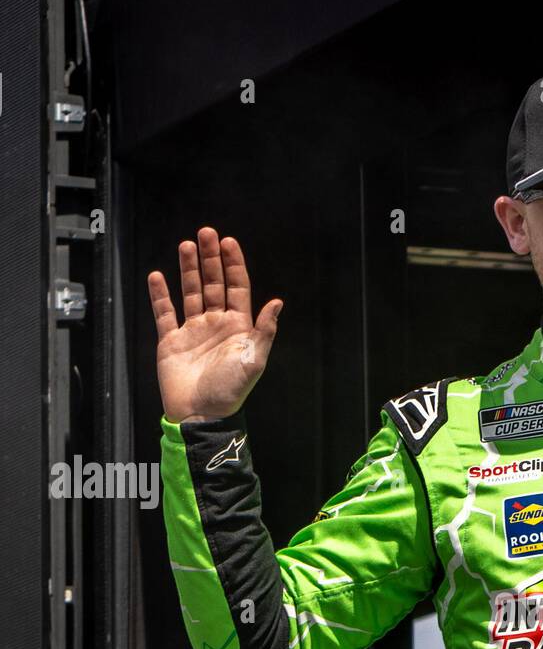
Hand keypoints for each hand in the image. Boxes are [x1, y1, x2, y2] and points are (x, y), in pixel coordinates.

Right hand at [147, 226, 281, 422]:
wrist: (199, 415)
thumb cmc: (229, 392)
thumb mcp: (253, 361)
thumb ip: (264, 331)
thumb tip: (277, 303)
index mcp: (238, 328)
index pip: (237, 288)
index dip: (234, 265)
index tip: (229, 242)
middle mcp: (216, 325)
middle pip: (213, 284)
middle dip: (210, 259)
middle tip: (206, 233)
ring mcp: (193, 331)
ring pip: (190, 292)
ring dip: (188, 269)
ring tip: (186, 245)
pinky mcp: (171, 340)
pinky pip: (164, 312)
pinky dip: (160, 295)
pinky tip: (158, 275)